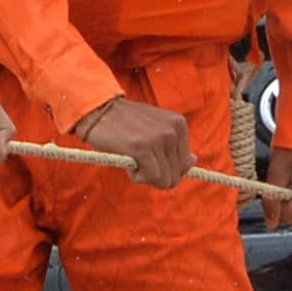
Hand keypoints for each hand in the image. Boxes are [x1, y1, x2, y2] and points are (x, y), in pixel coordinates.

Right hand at [73, 93, 191, 189]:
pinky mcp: (142, 147)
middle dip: (155, 174)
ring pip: (164, 179)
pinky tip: (127, 160)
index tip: (148, 155)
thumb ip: (175, 146)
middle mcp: (173, 130)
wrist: (98, 111)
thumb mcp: (156, 129)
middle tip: (138, 157)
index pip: (184, 165)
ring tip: (132, 156)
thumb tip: (194, 160)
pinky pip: (150, 178)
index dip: (164, 167)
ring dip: (145, 175)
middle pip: (175, 175)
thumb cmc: (125, 124)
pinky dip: (137, 176)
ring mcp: (158, 138)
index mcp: (179, 124)